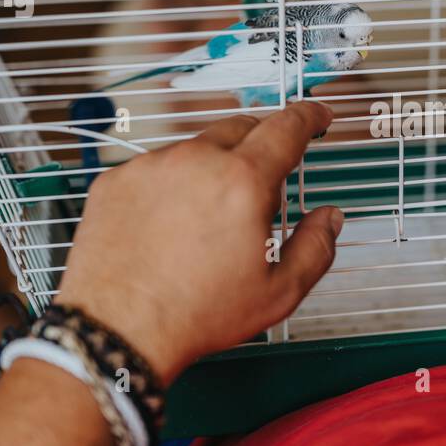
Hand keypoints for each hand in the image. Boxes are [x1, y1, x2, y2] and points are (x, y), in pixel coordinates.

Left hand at [56, 101, 341, 383]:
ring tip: (207, 221)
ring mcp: (150, 166)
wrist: (116, 330)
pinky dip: (170, 185)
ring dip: (212, 169)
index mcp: (243, 182)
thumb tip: (329, 219)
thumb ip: (315, 248)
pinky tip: (168, 226)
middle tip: (262, 184)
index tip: (316, 116)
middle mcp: (195, 161)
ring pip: (195, 149)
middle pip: (241, 129)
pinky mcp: (116, 180)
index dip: (308, 116)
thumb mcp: (278, 293)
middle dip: (260, 145)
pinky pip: (154, 168)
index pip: (286, 127)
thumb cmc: (195, 315)